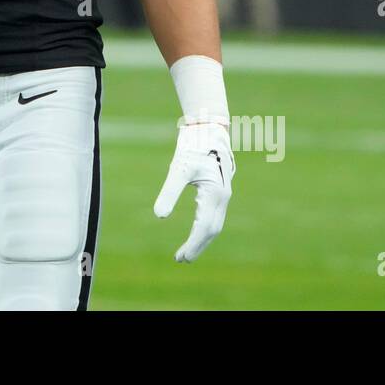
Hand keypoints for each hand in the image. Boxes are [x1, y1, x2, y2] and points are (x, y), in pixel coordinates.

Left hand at [154, 121, 234, 261]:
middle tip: (181, 259)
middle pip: (212, 229)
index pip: (204, 228)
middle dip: (197, 246)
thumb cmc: (193, 145)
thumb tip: (159, 216)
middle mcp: (223, 196)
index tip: (181, 257)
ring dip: (202, 238)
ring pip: (215, 222)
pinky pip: (215, 213)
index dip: (193, 244)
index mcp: (215, 194)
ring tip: (186, 250)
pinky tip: (196, 228)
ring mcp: (224, 192)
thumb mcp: (178, 168)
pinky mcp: (220, 187)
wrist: (208, 125)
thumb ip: (169, 192)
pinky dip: (205, 226)